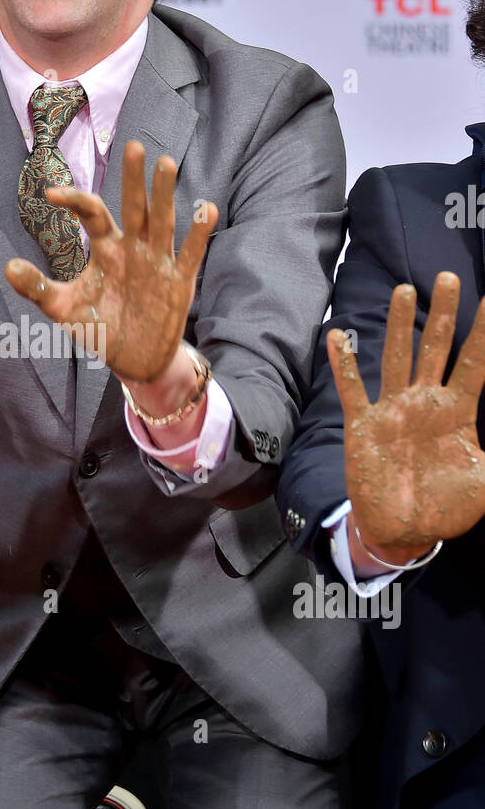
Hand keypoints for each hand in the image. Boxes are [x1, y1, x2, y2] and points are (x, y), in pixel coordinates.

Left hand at [5, 140, 217, 381]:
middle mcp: (133, 248)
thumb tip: (8, 266)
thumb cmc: (99, 328)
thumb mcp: (63, 310)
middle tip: (133, 146)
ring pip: (161, 222)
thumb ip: (38, 287)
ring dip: (164, 195)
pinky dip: (198, 233)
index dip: (75, 201)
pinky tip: (204, 208)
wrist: (133, 361)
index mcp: (106, 249)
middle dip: (133, 179)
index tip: (51, 194)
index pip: (93, 214)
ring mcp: (157, 262)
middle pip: (134, 207)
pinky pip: (190, 254)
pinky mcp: (178, 282)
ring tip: (165, 164)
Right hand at [327, 272, 484, 554]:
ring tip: (404, 290)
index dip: (484, 333)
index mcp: (457, 412)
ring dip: (398, 325)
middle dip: (443, 314)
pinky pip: (353, 389)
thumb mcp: (484, 484)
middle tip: (449, 277)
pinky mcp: (365, 425)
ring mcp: (393, 410)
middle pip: (436, 348)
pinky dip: (344, 364)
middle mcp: (425, 402)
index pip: (475, 363)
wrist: (403, 531)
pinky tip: (337, 336)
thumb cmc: (445, 507)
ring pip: (398, 358)